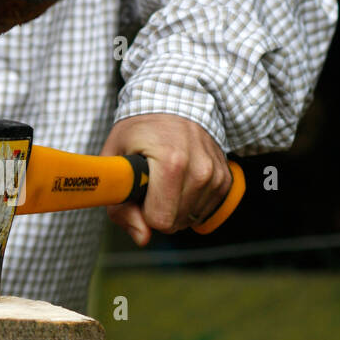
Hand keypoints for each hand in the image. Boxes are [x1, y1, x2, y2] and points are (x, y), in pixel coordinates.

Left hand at [101, 113, 230, 246]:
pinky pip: (203, 211)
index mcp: (171, 161)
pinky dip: (189, 202)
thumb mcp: (115, 159)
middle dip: (157, 210)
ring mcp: (216, 174)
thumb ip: (120, 204)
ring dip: (173, 206)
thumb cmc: (139, 131)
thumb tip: (142, 237)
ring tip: (166, 177)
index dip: (142, 212)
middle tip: (150, 183)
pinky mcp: (225, 179)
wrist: (174, 102)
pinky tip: (181, 180)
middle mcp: (200, 169)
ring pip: (189, 219)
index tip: (139, 191)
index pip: (160, 220)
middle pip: (175, 222)